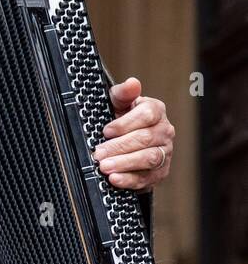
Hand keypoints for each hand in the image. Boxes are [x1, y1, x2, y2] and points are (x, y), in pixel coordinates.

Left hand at [92, 77, 174, 191]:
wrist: (126, 143)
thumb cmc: (120, 119)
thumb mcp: (118, 103)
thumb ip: (123, 93)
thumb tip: (132, 83)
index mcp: (155, 110)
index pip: (147, 115)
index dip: (125, 124)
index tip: (106, 131)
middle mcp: (164, 131)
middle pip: (145, 139)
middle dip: (119, 147)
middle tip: (98, 153)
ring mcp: (165, 152)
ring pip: (149, 159)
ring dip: (124, 164)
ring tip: (104, 167)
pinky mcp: (160, 172)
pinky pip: (147, 177)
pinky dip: (129, 180)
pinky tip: (114, 179)